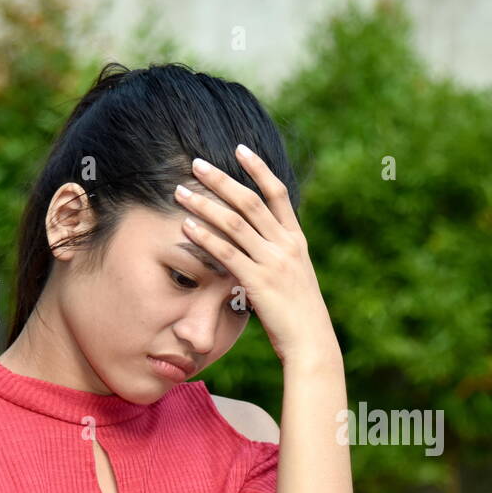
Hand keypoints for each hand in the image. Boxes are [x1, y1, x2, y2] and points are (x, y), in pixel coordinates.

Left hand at [174, 146, 336, 365]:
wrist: (311, 343)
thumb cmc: (299, 315)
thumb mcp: (295, 278)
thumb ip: (277, 256)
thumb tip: (258, 244)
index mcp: (297, 241)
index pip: (278, 194)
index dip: (259, 169)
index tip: (239, 149)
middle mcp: (286, 246)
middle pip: (250, 201)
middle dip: (222, 180)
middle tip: (196, 164)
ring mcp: (273, 263)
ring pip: (235, 223)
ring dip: (205, 204)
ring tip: (180, 192)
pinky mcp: (258, 282)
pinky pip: (227, 253)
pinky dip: (205, 238)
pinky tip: (186, 227)